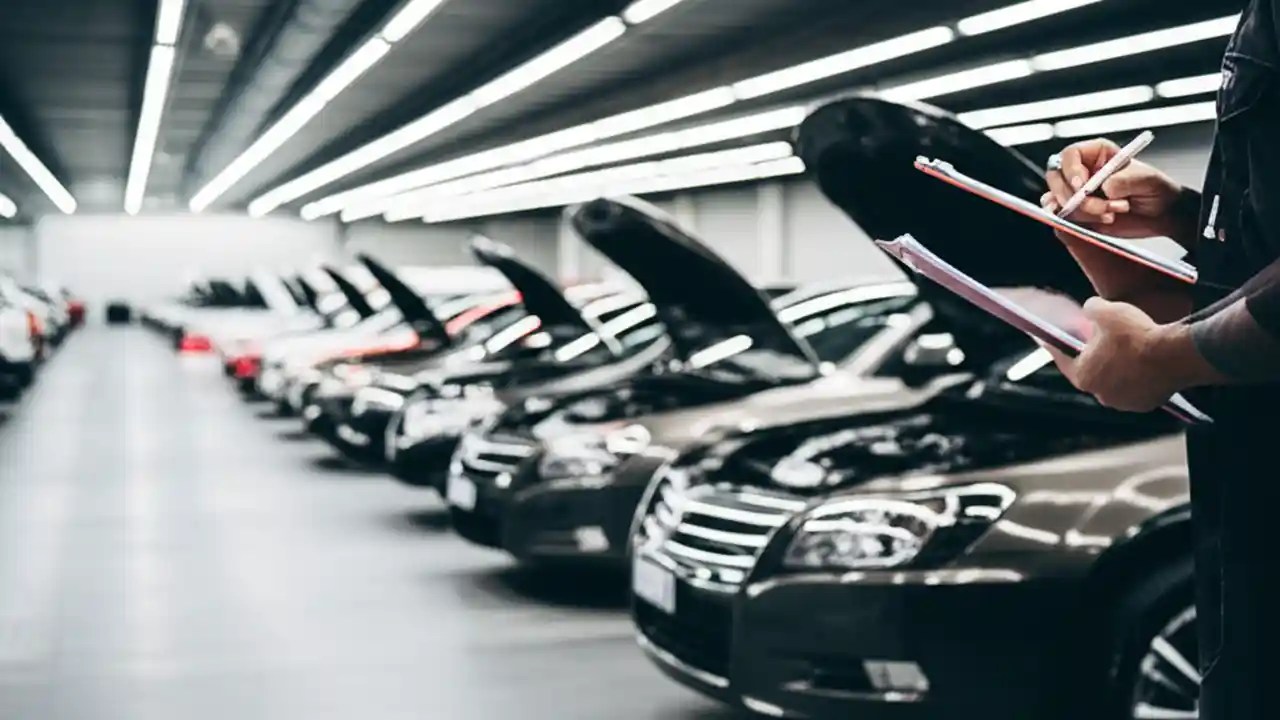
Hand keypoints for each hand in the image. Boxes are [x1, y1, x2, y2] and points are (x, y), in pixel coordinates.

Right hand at [1039, 139, 1191, 315]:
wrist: (1163, 214)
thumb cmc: (1156, 189)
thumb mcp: (1147, 179)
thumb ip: (1125, 180)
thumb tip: (1104, 187)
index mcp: (1097, 155)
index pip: (1070, 156)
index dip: (1071, 170)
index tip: (1082, 186)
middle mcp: (1082, 172)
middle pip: (1056, 178)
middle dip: (1073, 196)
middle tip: (1098, 206)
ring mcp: (1077, 194)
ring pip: (1057, 200)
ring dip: (1081, 211)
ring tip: (1110, 215)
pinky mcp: (1078, 214)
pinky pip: (1061, 217)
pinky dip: (1072, 222)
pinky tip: (1095, 223)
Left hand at [1046, 298, 1220, 411]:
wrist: (1174, 355)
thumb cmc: (1136, 335)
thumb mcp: (1107, 311)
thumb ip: (1091, 309)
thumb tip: (1091, 308)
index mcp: (1083, 375)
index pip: (1063, 360)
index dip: (1059, 347)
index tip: (1051, 341)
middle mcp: (1100, 394)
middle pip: (1091, 372)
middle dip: (1094, 357)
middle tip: (1099, 342)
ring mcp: (1124, 402)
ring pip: (1115, 382)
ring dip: (1116, 369)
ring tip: (1125, 351)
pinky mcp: (1145, 404)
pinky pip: (1136, 389)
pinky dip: (1137, 378)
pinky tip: (1143, 363)